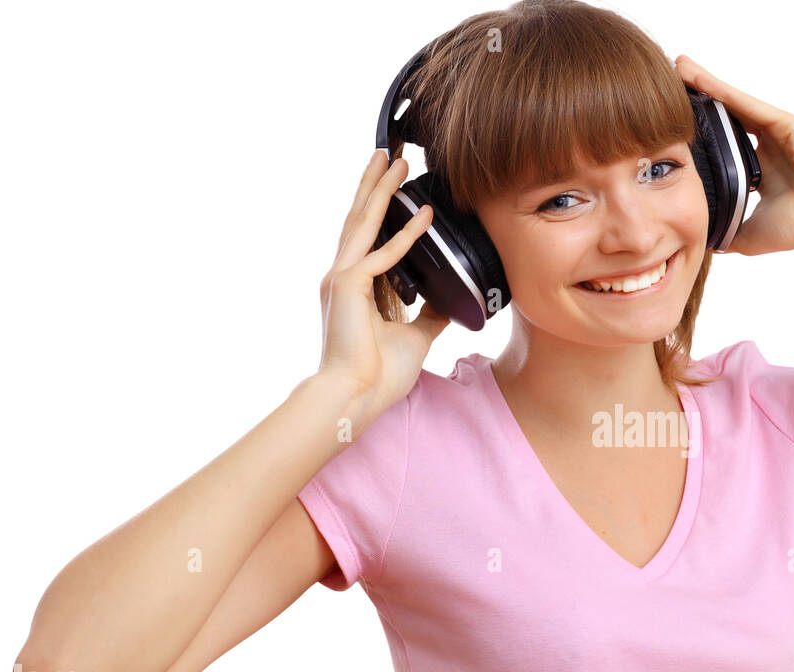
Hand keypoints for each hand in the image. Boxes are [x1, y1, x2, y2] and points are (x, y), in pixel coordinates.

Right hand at [317, 150, 450, 418]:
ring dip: (382, 190)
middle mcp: (343, 276)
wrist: (356, 396)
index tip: (392, 180)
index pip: (366, 235)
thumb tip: (451, 299)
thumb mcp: (416, 335)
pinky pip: (383, 255)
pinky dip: (406, 235)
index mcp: (353, 285)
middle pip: (360, 218)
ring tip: (395, 160)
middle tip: (389, 151)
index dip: (378, 205)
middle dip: (375, 183)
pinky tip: (425, 215)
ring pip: (364, 223)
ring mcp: (342, 279)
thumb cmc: (378, 372)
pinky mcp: (349, 288)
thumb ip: (430, 313)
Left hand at [674, 54, 793, 257]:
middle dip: (700, 100)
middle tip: (670, 85)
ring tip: (678, 67)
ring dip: (705, 84)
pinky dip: (720, 89)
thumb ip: (726, 230)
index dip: (702, 135)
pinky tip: (697, 78)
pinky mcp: (785, 122)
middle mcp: (770, 146)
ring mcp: (778, 131)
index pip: (724, 145)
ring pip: (733, 103)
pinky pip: (745, 102)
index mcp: (763, 170)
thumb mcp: (748, 233)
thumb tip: (702, 241)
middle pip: (726, 116)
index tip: (673, 127)